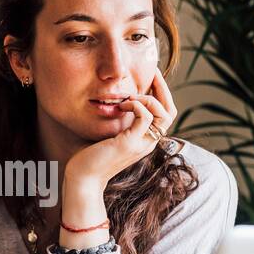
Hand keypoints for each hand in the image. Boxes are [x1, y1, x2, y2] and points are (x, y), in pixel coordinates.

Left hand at [64, 67, 177, 193]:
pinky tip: (122, 105)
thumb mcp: (110, 134)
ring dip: (148, 98)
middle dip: (163, 90)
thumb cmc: (91, 157)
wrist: (83, 178)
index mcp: (145, 140)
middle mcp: (148, 143)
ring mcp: (141, 144)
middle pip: (170, 113)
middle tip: (151, 75)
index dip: (162, 94)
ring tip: (129, 97)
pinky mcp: (130, 143)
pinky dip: (136, 105)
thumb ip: (119, 120)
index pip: (165, 114)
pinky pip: (145, 117)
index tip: (151, 77)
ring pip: (163, 114)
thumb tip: (117, 99)